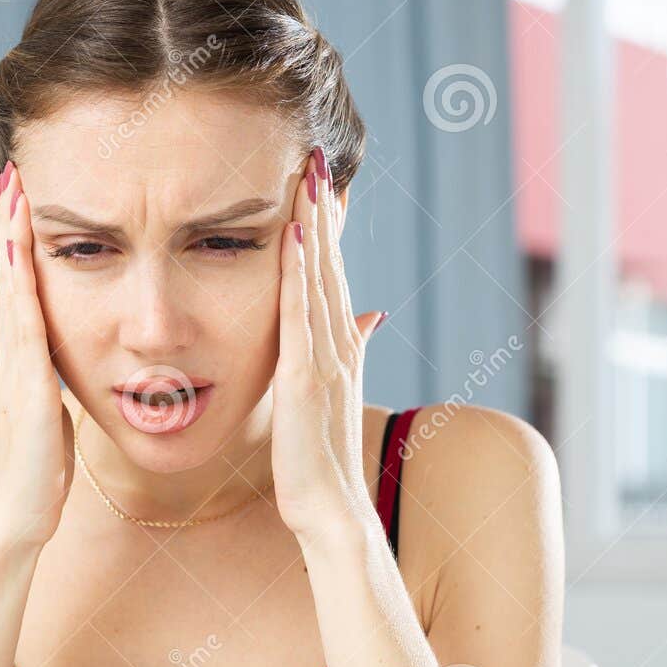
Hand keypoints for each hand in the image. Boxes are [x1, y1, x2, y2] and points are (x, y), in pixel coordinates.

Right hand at [0, 160, 74, 551]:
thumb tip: (70, 372)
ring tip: (12, 188)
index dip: (22, 243)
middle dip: (9, 222)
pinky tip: (17, 249)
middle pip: (10, 274)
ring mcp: (14, 366)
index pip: (24, 288)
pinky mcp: (24, 383)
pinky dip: (17, 280)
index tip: (27, 197)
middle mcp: (12, 354)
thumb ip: (57, 388)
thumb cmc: (41, 474)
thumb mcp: (55, 417)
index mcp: (25, 360)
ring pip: (10, 287)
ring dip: (9, 236)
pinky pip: (21, 320)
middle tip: (12, 169)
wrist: (20, 516)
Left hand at [271, 146, 385, 542]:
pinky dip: (298, 274)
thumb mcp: (334, 398)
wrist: (332, 510)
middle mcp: (339, 346)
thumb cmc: (323, 462)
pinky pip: (301, 315)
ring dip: (315, 227)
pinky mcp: (306, 378)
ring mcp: (325, 360)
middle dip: (324, 212)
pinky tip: (294, 237)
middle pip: (330, 266)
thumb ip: (352, 353)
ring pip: (320, 280)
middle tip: (317, 157)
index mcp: (341, 349)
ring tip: (308, 178)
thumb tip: (372, 315)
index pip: (333, 277)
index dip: (328, 229)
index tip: (320, 184)